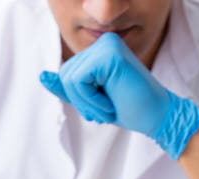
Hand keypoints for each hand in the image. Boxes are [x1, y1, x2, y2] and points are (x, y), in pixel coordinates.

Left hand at [39, 32, 198, 158]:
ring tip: (110, 104)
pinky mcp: (109, 54)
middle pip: (64, 75)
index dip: (79, 98)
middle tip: (107, 106)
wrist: (157, 117)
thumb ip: (68, 88)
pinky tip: (111, 100)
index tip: (104, 103)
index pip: (66, 74)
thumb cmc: (129, 109)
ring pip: (69, 78)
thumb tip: (42, 76)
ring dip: (87, 102)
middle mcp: (103, 41)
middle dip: (81, 101)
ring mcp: (107, 45)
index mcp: (100, 50)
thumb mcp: (92, 100)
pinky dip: (91, 99)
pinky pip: (78, 80)